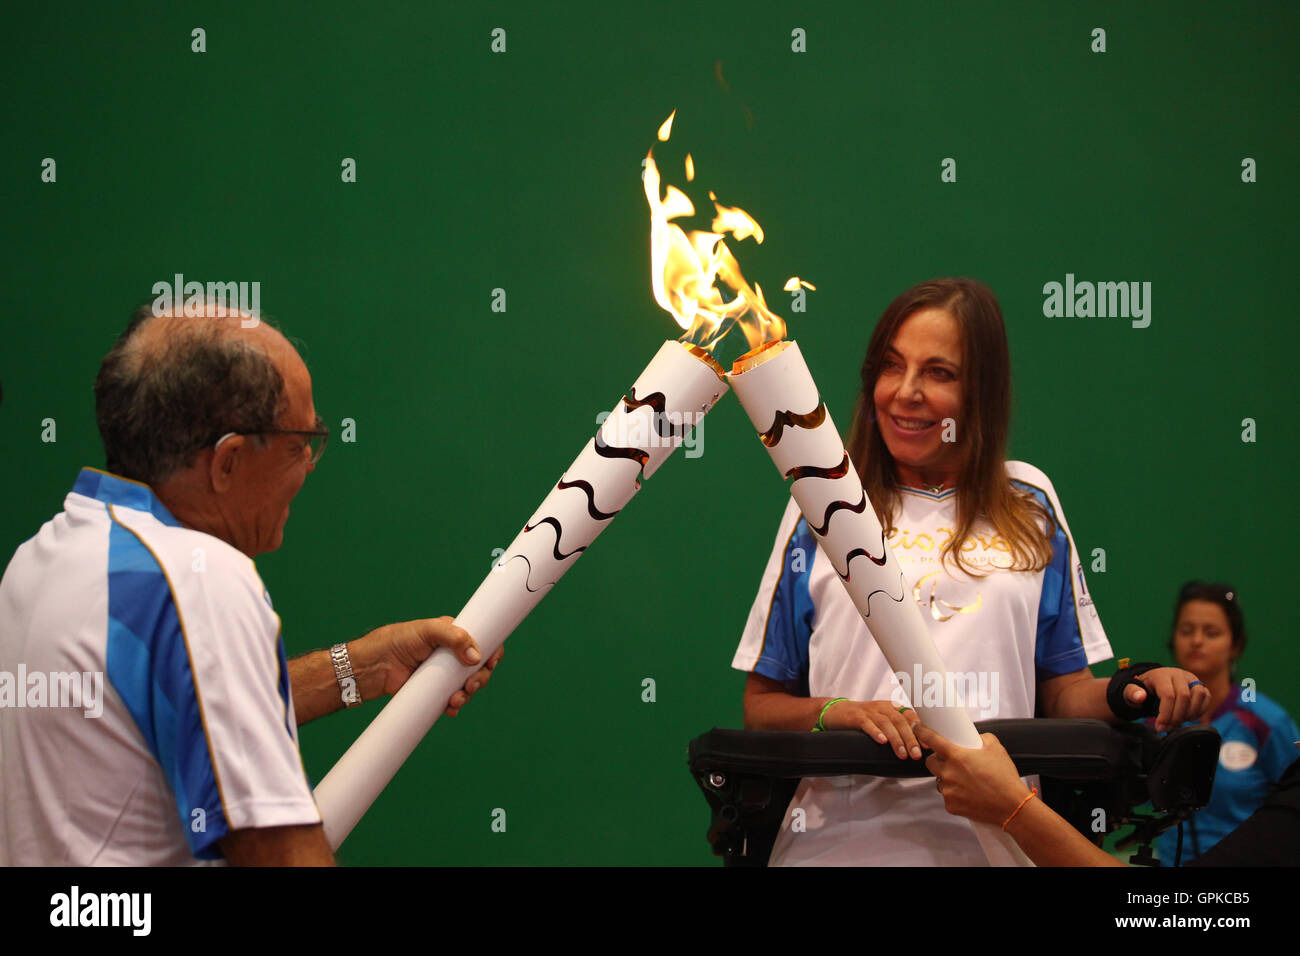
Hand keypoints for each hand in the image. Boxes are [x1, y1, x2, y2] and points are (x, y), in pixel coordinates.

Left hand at [364, 617, 503, 715]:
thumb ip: (454, 637)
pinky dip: (455, 706)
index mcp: (454, 635)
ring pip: (467, 686)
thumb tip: (476, 656)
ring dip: (467, 695)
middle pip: (479, 668)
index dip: (492, 652)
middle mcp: (452, 655)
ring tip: (455, 700)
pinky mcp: (434, 691)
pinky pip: (452, 700)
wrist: (373, 667)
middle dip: (480, 679)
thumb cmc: (397, 641)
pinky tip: (450, 709)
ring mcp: (444, 674)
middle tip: (470, 685)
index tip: (492, 663)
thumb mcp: (427, 630)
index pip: (483, 641)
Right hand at [821, 699, 922, 758]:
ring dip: (896, 740)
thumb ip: (898, 728)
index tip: (928, 746)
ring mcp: (869, 711)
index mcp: (892, 707)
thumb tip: (918, 746)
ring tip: (902, 754)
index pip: (910, 717)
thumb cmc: (863, 720)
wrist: (836, 712)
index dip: (920, 731)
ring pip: (886, 723)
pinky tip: (882, 741)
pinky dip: (876, 732)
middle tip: (917, 755)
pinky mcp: (856, 716)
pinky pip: (868, 723)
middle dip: (910, 739)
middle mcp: (882, 707)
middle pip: (900, 721)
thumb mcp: (883, 720)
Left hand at [916, 724, 1029, 825]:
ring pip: (939, 781)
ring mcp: (948, 791)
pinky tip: (969, 794)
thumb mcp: (996, 748)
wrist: (1012, 807)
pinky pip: (948, 797)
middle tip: (950, 762)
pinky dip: (955, 795)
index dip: (922, 731)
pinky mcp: (951, 806)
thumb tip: (975, 738)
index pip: (932, 740)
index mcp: (957, 756)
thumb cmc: (1005, 777)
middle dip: (937, 760)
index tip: (917, 727)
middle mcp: (948, 773)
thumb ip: (981, 738)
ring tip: (965, 781)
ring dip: (947, 779)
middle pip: (930, 763)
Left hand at [1125, 666, 1210, 731]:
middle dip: (1177, 716)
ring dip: (1191, 713)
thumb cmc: (1143, 690)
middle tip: (1169, 727)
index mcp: (1160, 674)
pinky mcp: (1200, 685)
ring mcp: (1191, 678)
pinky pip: (1206, 697)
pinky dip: (1200, 710)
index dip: (1166, 714)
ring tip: (1178, 721)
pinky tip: (1188, 717)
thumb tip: (1140, 697)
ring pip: (1199, 694)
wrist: (1153, 684)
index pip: (1168, 695)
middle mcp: (1178, 674)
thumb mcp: (1131, 691)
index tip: (1160, 726)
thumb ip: (1132, 693)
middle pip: (1184, 696)